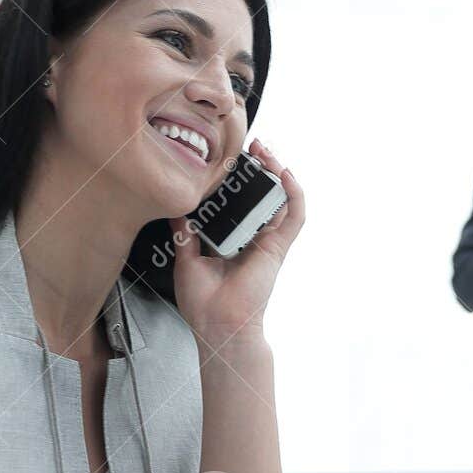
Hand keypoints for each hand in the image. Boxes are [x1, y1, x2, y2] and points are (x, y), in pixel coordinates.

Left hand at [169, 138, 304, 345]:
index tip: (229, 160)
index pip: (242, 204)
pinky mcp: (278, 248)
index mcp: (235, 241)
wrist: (217, 325)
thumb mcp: (187, 259)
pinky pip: (295, 215)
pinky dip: (294, 192)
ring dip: (278, 172)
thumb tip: (177, 210)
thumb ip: (184, 234)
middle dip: (261, 168)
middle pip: (265, 196)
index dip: (241, 181)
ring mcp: (269, 242)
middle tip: (251, 146)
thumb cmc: (204, 303)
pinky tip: (284, 173)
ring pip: (282, 199)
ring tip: (266, 151)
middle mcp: (256, 239)